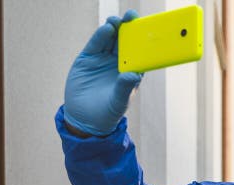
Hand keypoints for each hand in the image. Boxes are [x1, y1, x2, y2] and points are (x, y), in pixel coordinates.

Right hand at [63, 10, 141, 135]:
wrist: (84, 119)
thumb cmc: (107, 112)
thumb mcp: (118, 101)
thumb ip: (124, 88)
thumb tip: (133, 75)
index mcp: (132, 72)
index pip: (141, 53)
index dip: (145, 41)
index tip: (149, 30)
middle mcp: (119, 63)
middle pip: (127, 42)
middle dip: (130, 29)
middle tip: (132, 17)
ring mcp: (103, 59)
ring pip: (111, 39)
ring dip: (115, 29)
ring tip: (117, 21)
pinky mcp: (89, 58)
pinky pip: (96, 44)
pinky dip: (100, 36)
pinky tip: (106, 29)